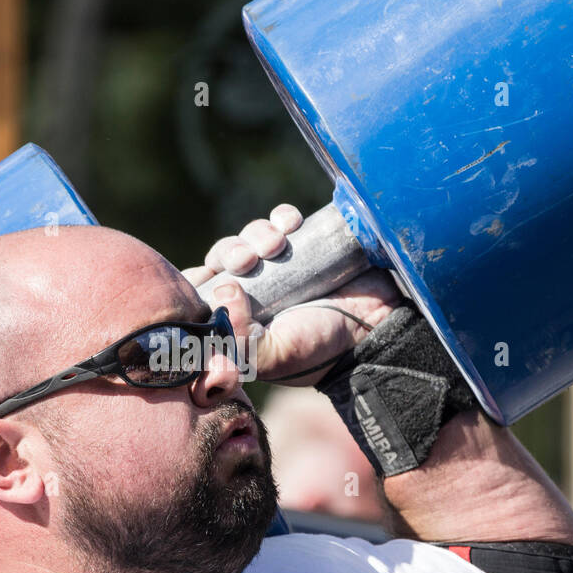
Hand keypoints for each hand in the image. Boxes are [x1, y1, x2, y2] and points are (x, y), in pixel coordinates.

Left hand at [182, 205, 402, 385]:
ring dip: (256, 233)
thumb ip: (240, 340)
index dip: (199, 280)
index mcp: (236, 318)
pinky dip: (281, 217)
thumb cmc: (320, 349)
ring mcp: (278, 265)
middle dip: (230, 252)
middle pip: (222, 257)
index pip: (200, 292)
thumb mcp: (273, 356)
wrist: (374, 327)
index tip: (216, 280)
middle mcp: (252, 290)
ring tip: (276, 244)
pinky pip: (281, 220)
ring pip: (248, 235)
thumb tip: (224, 291)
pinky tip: (291, 224)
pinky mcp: (303, 243)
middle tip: (247, 260)